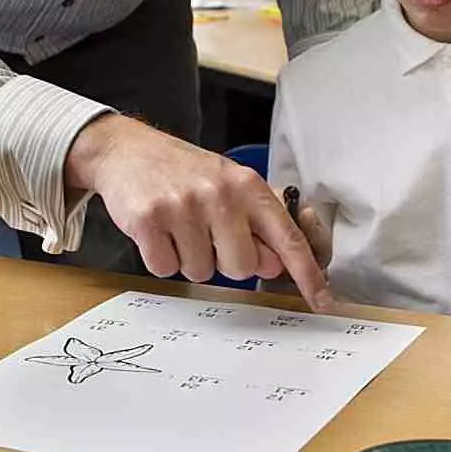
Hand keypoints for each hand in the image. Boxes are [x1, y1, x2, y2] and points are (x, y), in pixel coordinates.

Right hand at [66, 116, 333, 309]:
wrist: (127, 150)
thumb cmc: (185, 173)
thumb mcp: (228, 185)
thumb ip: (256, 224)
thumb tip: (276, 265)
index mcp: (247, 185)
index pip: (287, 238)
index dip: (307, 274)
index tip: (323, 301)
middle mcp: (219, 194)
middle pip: (242, 267)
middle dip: (225, 261)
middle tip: (206, 234)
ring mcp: (183, 206)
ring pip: (201, 272)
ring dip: (189, 258)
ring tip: (178, 226)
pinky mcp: (149, 220)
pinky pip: (165, 269)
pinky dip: (160, 258)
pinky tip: (157, 231)